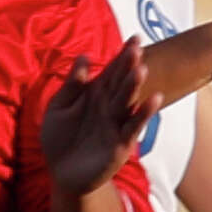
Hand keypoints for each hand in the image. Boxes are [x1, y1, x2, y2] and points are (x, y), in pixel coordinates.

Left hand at [41, 40, 162, 195]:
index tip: (135, 38)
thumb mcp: (59, 107)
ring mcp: (116, 125)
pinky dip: (142, 115)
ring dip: (134, 87)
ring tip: (142, 70)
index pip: (112, 71)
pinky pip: (132, 127)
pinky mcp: (120, 145)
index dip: (123, 55)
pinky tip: (152, 100)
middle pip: (121, 83)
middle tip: (137, 47)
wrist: (61, 173)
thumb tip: (85, 56)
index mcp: (95, 95)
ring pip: (127, 102)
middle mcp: (109, 107)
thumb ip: (72, 84)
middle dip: (129, 66)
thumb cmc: (60, 137)